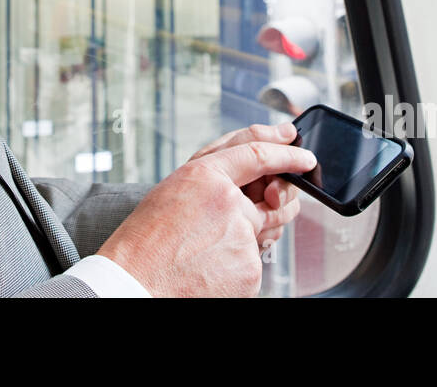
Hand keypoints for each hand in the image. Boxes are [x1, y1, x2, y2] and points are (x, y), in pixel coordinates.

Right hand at [96, 134, 315, 296]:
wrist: (133, 285)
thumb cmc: (145, 241)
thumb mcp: (173, 190)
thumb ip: (215, 175)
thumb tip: (258, 170)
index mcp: (204, 175)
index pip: (258, 153)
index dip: (286, 152)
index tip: (303, 155)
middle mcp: (227, 202)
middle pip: (272, 197)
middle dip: (275, 202)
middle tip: (263, 207)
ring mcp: (241, 237)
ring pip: (261, 232)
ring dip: (245, 238)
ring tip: (208, 249)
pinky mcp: (250, 270)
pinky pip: (254, 261)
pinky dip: (237, 265)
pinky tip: (209, 268)